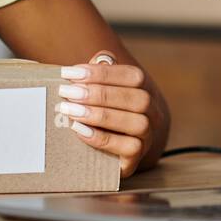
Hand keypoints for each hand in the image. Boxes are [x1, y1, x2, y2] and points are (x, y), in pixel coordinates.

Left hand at [56, 50, 153, 177]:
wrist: (106, 152)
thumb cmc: (99, 114)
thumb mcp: (97, 93)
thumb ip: (98, 75)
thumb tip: (95, 61)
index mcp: (144, 90)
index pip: (133, 76)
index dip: (103, 73)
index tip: (71, 73)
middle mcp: (153, 113)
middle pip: (137, 99)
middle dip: (100, 94)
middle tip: (68, 92)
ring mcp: (147, 137)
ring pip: (137, 123)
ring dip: (101, 115)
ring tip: (71, 111)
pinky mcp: (136, 158)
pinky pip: (128, 148)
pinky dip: (102, 138)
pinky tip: (79, 130)